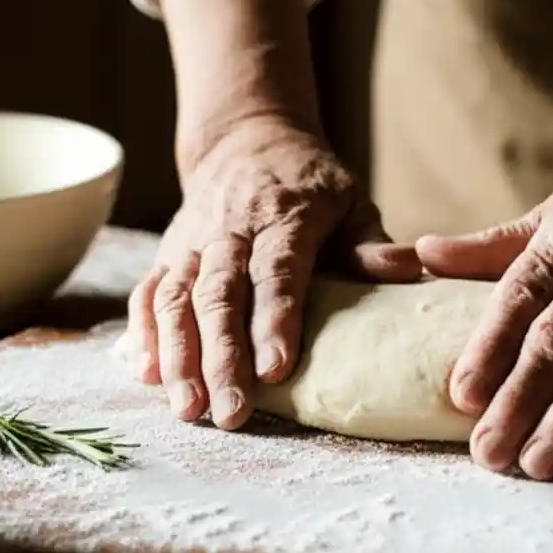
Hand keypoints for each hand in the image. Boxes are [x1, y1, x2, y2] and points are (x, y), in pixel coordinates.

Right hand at [126, 117, 420, 428]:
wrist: (245, 140)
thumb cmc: (310, 185)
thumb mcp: (349, 201)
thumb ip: (370, 242)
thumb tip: (408, 269)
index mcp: (283, 217)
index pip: (276, 271)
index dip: (274, 320)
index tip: (276, 370)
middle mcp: (230, 230)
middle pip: (220, 295)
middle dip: (222, 356)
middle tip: (231, 412)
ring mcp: (192, 242)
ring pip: (176, 298)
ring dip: (178, 355)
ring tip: (188, 408)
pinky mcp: (168, 253)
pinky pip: (148, 293)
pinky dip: (144, 333)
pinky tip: (146, 375)